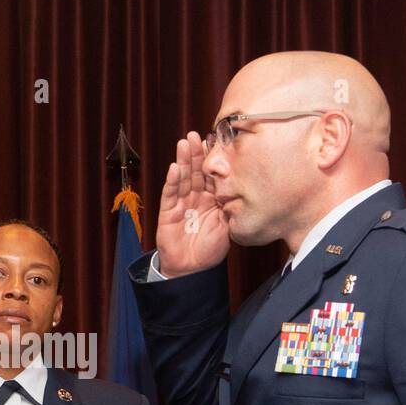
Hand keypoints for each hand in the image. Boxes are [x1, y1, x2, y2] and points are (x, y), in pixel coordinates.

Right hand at [154, 131, 229, 276]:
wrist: (193, 269)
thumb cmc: (211, 249)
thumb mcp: (227, 225)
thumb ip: (229, 206)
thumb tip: (238, 186)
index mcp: (211, 199)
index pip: (212, 175)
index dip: (212, 159)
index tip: (215, 141)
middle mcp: (196, 198)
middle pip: (195, 171)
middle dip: (196, 153)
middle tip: (196, 134)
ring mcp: (181, 204)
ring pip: (182, 178)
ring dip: (183, 161)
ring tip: (184, 143)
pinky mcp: (168, 212)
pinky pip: (170, 194)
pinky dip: (172, 181)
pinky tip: (175, 167)